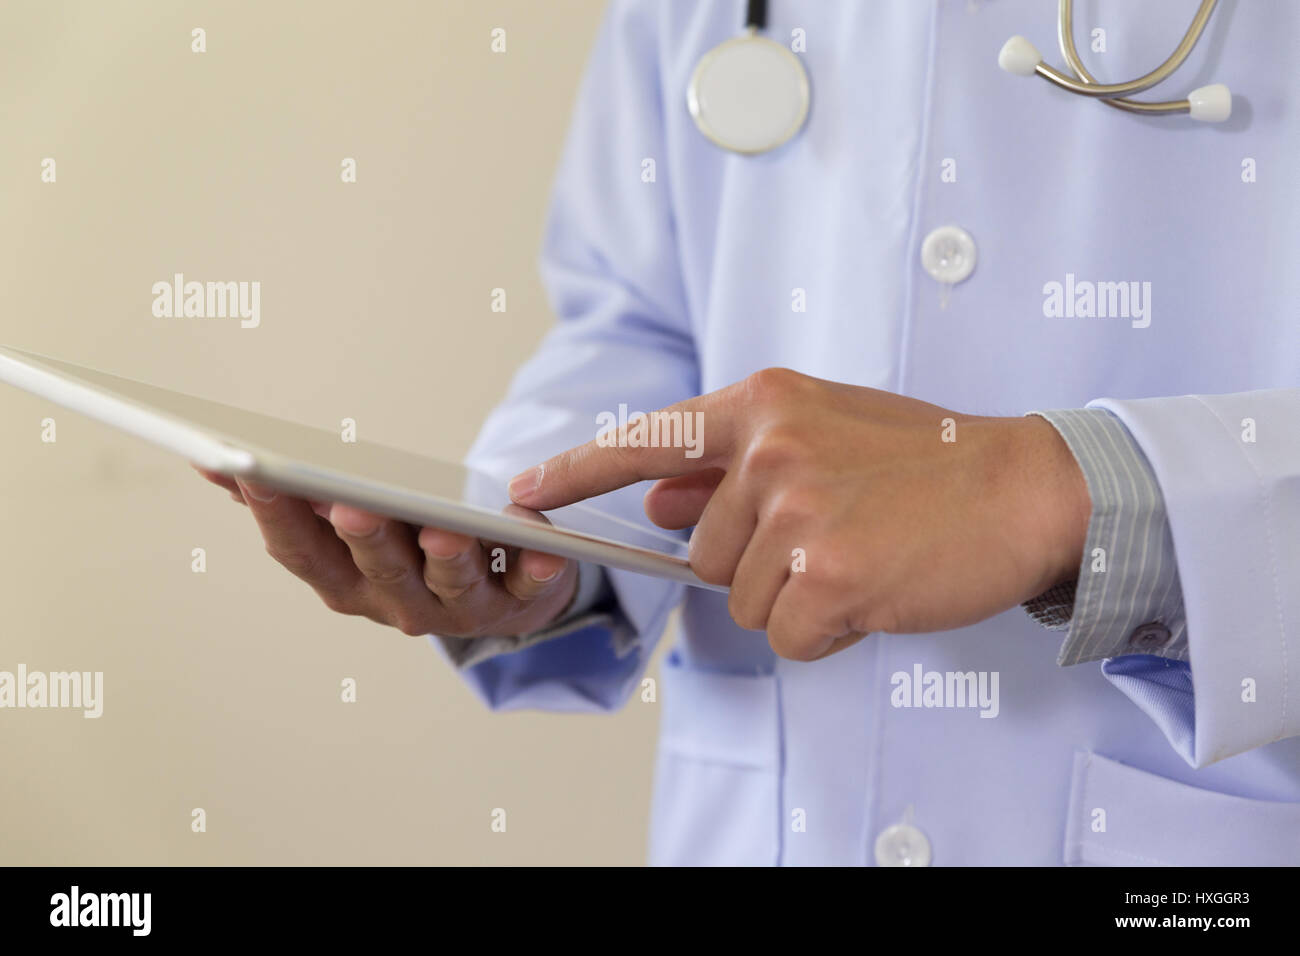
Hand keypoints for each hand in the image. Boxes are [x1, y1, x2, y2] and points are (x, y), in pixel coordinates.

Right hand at [193, 467, 577, 637]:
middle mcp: (396, 604)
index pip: (302, 552)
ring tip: (447, 532)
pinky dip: (536, 572)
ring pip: (450, 586)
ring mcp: (458, 609)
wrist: (499, 586)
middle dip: (363, 538)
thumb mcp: (348, 525)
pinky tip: (545, 550)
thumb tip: (212, 462)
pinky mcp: (517, 602)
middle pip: (377, 570)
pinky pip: (528, 588)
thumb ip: (291, 497)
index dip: (275, 513)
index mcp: (347, 581)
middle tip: (349, 504)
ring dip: (447, 560)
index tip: (249, 466)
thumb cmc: (411, 543)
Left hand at [509, 368, 1088, 660]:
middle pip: (704, 555)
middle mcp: (769, 450)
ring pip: (743, 602)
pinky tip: (876, 588)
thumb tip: (655, 504)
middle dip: (759, 566)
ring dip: (797, 599)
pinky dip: (829, 631)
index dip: (576, 471)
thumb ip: (732, 466)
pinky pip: (788, 636)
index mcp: (764, 405)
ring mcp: (795, 512)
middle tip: (838, 535)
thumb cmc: (925, 464)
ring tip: (863, 555)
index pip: (646, 439)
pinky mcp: (826, 574)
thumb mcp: (822, 434)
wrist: (1025, 486)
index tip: (523, 494)